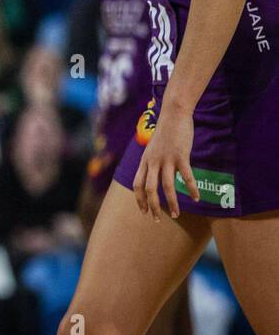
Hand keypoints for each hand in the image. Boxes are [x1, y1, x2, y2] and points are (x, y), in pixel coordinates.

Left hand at [133, 104, 197, 219]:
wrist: (174, 114)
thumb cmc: (165, 133)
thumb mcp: (153, 148)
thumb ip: (152, 162)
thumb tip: (155, 174)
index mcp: (144, 161)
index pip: (137, 185)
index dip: (140, 200)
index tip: (145, 212)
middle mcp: (153, 161)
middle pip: (150, 189)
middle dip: (153, 207)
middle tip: (158, 220)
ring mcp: (166, 159)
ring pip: (167, 186)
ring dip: (172, 203)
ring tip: (176, 215)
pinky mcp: (181, 156)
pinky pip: (186, 177)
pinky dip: (191, 189)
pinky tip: (196, 198)